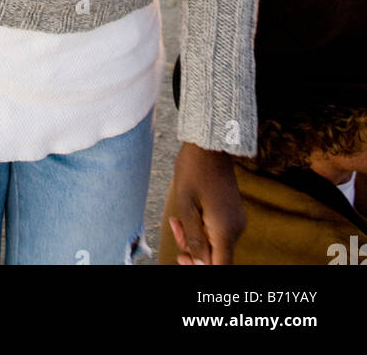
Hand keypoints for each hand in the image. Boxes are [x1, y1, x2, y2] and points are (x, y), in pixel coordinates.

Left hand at [167, 142, 245, 264]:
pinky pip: (217, 230)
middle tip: (175, 232)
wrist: (209, 143)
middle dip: (193, 250)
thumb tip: (198, 264)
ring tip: (176, 220)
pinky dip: (201, 228)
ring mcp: (235, 220)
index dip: (199, 268)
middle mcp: (236, 228)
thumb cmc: (194, 170)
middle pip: (216, 255)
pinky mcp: (232, 212)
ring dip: (194, 237)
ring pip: (215, 243)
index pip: (219, 266)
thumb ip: (193, 238)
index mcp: (225, 230)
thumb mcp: (186, 205)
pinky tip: (187, 214)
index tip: (182, 258)